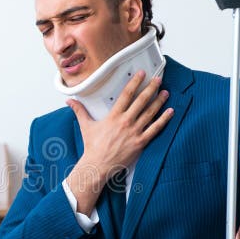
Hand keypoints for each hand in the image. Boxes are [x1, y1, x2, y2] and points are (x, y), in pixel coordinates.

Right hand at [65, 71, 173, 214]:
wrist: (98, 165)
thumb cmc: (92, 146)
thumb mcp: (85, 126)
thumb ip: (79, 111)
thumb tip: (69, 101)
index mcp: (113, 116)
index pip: (126, 95)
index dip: (135, 82)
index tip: (142, 74)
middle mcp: (125, 122)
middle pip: (141, 101)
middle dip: (151, 88)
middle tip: (158, 79)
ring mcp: (134, 132)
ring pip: (150, 113)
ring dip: (159, 101)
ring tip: (165, 92)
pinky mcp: (140, 142)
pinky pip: (155, 129)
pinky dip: (163, 120)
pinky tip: (170, 112)